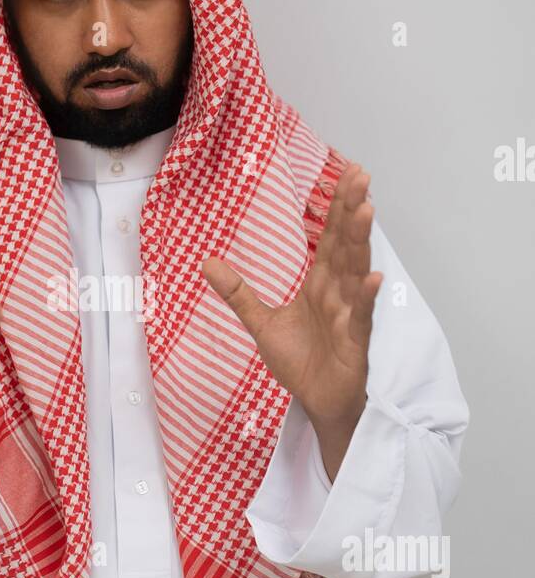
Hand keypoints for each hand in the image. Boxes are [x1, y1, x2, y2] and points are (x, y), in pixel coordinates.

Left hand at [201, 163, 381, 477]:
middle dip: (352, 210)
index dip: (338, 206)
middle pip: (346, 244)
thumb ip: (237, 292)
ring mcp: (350, 315)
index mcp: (321, 284)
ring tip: (366, 210)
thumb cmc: (301, 363)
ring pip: (356, 272)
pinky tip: (371, 278)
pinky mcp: (356, 342)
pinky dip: (365, 298)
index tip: (348, 173)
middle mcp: (339, 293)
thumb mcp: (261, 324)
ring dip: (361, 242)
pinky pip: (361, 316)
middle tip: (360, 175)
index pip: (330, 238)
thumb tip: (206, 262)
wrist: (317, 404)